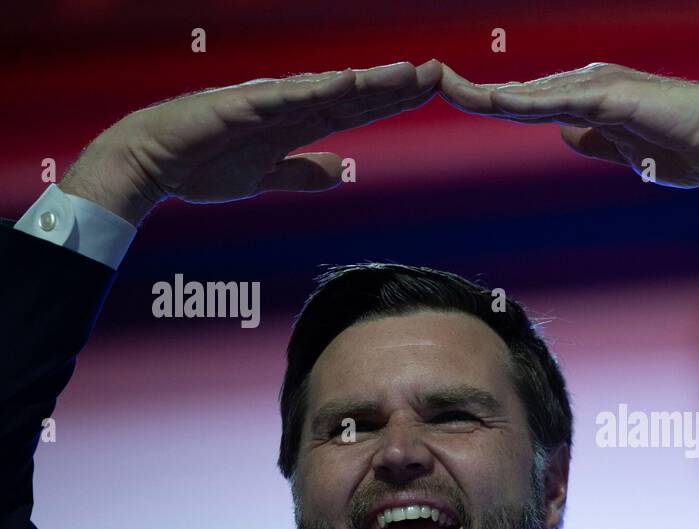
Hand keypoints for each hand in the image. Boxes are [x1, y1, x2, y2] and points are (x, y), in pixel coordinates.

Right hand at [59, 59, 441, 225]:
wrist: (151, 166)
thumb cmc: (202, 167)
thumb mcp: (265, 178)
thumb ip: (303, 173)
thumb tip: (341, 170)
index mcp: (296, 123)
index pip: (355, 108)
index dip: (392, 100)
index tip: (430, 89)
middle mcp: (288, 105)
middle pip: (352, 93)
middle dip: (394, 85)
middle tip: (438, 71)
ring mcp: (266, 102)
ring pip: (327, 89)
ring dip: (368, 81)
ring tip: (407, 73)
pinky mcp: (241, 106)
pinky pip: (284, 97)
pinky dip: (316, 89)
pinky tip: (346, 81)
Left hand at [437, 62, 698, 212]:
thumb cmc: (687, 149)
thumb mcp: (627, 150)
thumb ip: (597, 141)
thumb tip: (567, 134)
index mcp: (592, 97)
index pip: (531, 102)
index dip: (493, 102)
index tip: (458, 99)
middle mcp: (590, 83)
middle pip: (521, 91)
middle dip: (473, 89)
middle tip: (429, 78)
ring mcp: (599, 87)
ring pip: (530, 91)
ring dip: (486, 91)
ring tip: (441, 83)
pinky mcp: (610, 96)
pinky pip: (555, 100)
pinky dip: (521, 101)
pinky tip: (490, 101)